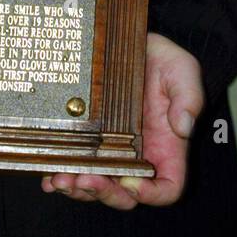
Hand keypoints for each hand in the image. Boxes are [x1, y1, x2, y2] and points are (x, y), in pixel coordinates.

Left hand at [41, 31, 203, 210]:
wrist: (133, 43)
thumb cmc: (164, 61)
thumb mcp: (183, 71)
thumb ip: (188, 98)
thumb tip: (183, 126)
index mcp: (167, 149)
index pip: (166, 188)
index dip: (150, 194)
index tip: (130, 183)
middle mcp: (138, 156)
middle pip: (123, 193)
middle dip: (103, 192)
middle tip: (84, 179)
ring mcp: (111, 150)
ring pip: (96, 182)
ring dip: (77, 188)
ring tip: (60, 180)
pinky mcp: (89, 139)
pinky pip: (76, 164)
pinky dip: (60, 175)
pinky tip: (47, 177)